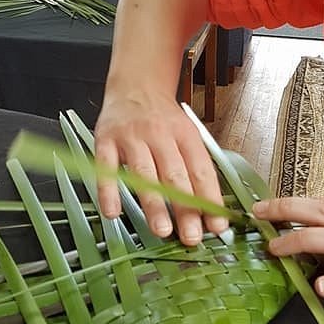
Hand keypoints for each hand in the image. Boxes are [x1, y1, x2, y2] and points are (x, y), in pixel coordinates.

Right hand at [94, 90, 227, 244]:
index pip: (201, 171)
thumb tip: (212, 210)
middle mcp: (160, 135)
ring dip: (154, 205)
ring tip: (162, 230)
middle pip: (175, 176)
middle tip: (191, 236)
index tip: (217, 226)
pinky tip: (113, 213)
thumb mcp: (188, 134)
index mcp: (186, 135)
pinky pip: (107, 168)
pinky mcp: (106, 140)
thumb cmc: (164, 118)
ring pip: (144, 174)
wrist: (136, 86)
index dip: (210, 200)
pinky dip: (109, 191)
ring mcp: (132, 137)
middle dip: (185, 209)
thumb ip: (196, 169)